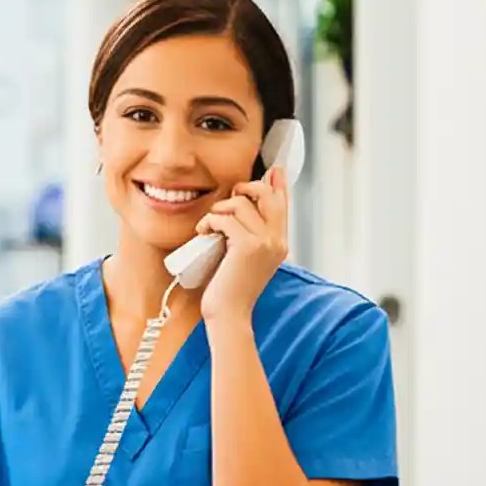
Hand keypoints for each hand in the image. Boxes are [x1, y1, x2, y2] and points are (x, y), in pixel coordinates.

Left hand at [195, 166, 289, 323]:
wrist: (229, 314)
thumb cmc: (231, 289)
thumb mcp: (246, 258)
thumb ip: (250, 235)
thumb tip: (243, 208)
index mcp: (279, 243)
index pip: (282, 204)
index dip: (277, 185)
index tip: (275, 170)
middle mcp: (277, 240)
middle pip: (266, 195)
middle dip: (244, 189)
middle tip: (226, 203)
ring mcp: (265, 242)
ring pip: (241, 203)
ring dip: (219, 210)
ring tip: (210, 225)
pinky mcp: (247, 246)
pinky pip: (225, 218)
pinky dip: (210, 221)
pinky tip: (204, 232)